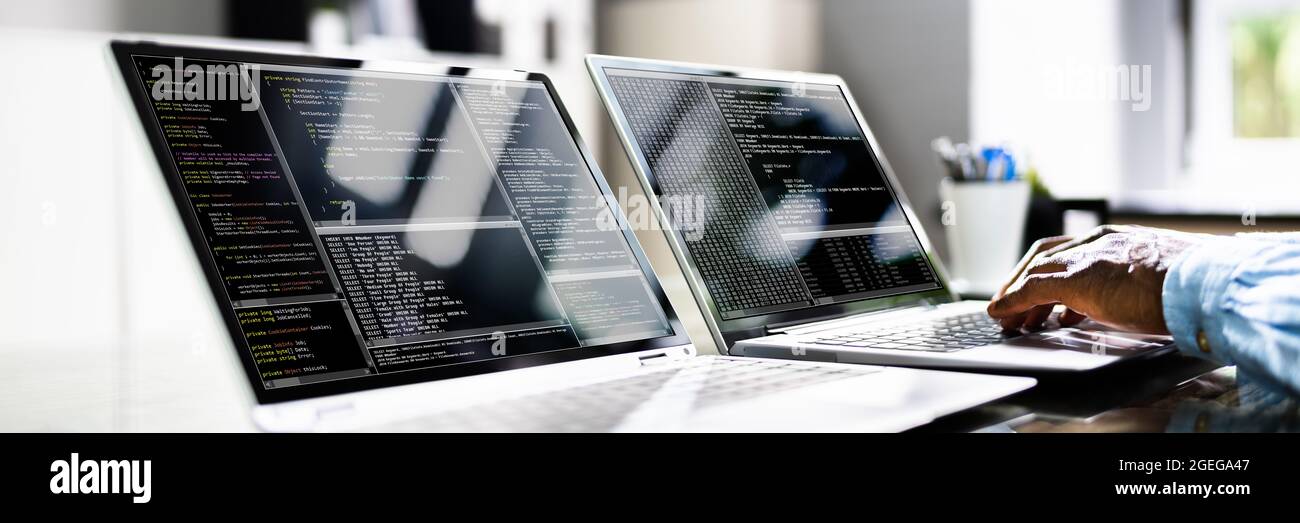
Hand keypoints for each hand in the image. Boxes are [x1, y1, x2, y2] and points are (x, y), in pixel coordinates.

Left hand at [987, 225, 1207, 333]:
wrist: (1207, 283)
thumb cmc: (1197, 285)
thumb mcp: (1160, 278)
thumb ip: (1137, 283)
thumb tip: (1131, 301)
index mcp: (1118, 238)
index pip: (1069, 249)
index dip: (1047, 269)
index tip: (1036, 292)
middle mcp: (1098, 240)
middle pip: (1044, 256)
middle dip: (1022, 280)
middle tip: (1011, 306)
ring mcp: (1087, 256)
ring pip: (1034, 271)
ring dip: (1014, 295)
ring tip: (1007, 319)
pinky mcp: (1078, 278)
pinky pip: (1031, 288)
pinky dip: (1012, 302)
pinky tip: (1004, 316)